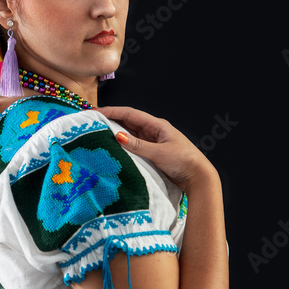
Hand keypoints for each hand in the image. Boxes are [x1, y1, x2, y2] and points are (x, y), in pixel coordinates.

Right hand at [99, 104, 217, 189]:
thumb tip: (117, 136)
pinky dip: (122, 146)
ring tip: (97, 134)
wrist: (198, 178)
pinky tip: (112, 148)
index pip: (130, 114)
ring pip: (129, 135)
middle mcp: (153, 131)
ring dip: (115, 134)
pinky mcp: (151, 154)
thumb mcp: (159, 152)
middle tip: (91, 123)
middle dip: (110, 121)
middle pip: (128, 123)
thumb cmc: (183, 161)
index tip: (95, 112)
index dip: (112, 111)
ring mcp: (152, 142)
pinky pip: (133, 147)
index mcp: (157, 125)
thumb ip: (138, 145)